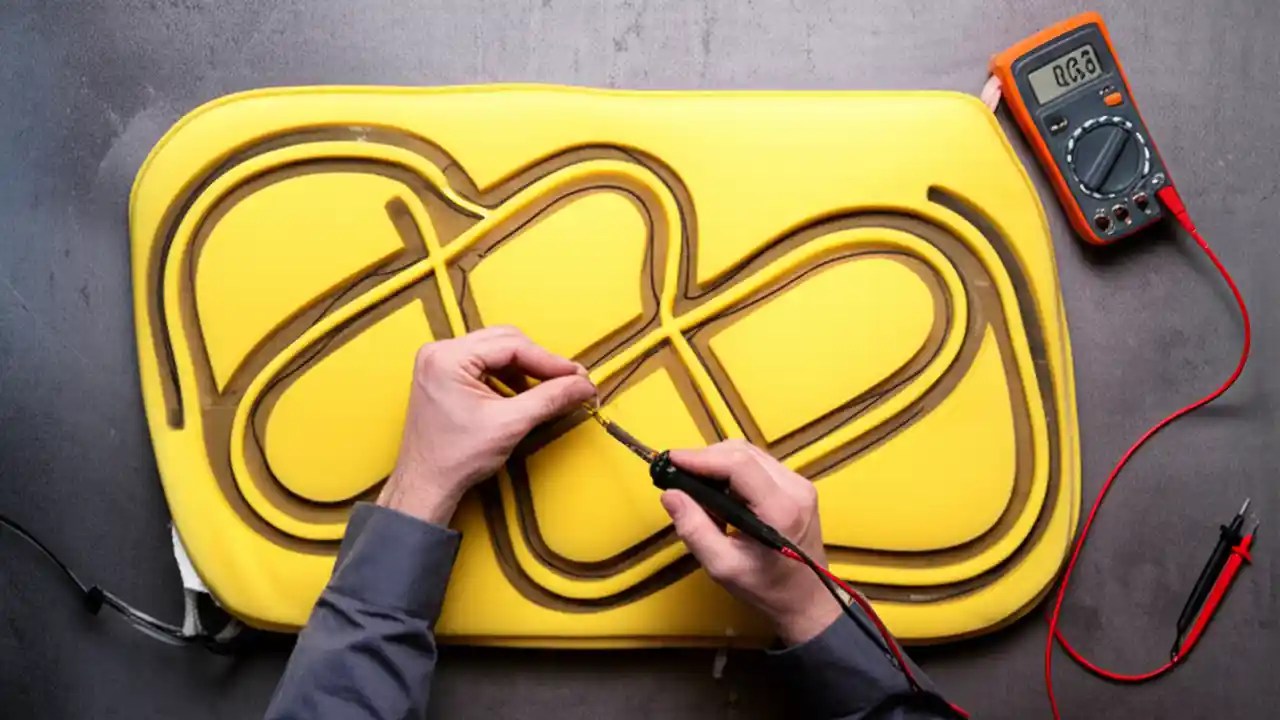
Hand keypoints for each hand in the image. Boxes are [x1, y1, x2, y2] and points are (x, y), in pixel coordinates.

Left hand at [378, 326, 595, 525]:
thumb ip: (550, 399)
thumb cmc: (458, 457)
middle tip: (568, 382)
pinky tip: (522, 396)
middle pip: (504, 341)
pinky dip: (508, 376)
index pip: (512, 345)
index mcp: (448, 357)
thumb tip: (584, 385)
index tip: (578, 376)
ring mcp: (439, 362)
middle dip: (538, 362)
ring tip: (548, 391)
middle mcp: (440, 351)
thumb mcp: (510, 425)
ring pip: (496, 351)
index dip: (550, 360)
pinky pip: (484, 364)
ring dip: (525, 369)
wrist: (426, 485)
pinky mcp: (443, 375)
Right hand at [660, 440, 839, 645]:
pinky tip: (721, 493)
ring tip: (699, 488)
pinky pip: (759, 464)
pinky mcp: (798, 486)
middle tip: (680, 477)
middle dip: (706, 459)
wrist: (806, 600)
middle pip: (743, 453)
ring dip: (719, 463)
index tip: (671, 460)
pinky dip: (734, 471)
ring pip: (750, 454)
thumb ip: (694, 529)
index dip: (701, 458)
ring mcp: (800, 484)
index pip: (738, 465)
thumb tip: (670, 494)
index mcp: (780, 510)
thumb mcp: (723, 567)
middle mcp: (795, 488)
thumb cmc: (766, 589)